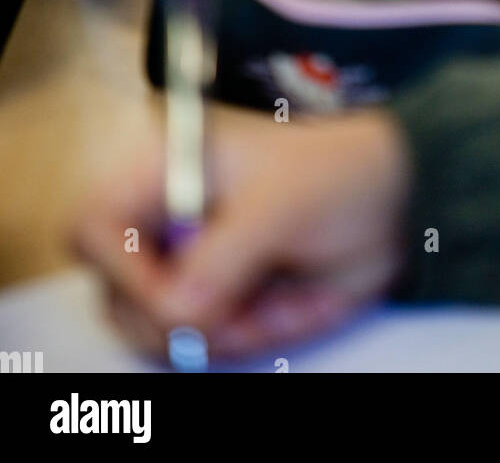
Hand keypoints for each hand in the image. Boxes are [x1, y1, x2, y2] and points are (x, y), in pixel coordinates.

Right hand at [73, 103, 409, 359]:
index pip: (94, 226)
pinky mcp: (213, 296)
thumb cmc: (337, 172)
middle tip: (236, 312)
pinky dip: (240, 339)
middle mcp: (163, 215)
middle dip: (175, 319)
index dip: (123, 269)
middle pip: (115, 295)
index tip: (175, 294)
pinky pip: (201, 343)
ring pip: (155, 330)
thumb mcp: (282, 205)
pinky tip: (284, 306)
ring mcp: (185, 260)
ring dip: (216, 333)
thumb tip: (177, 312)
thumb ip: (224, 258)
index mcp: (164, 165)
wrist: (396, 195)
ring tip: (273, 302)